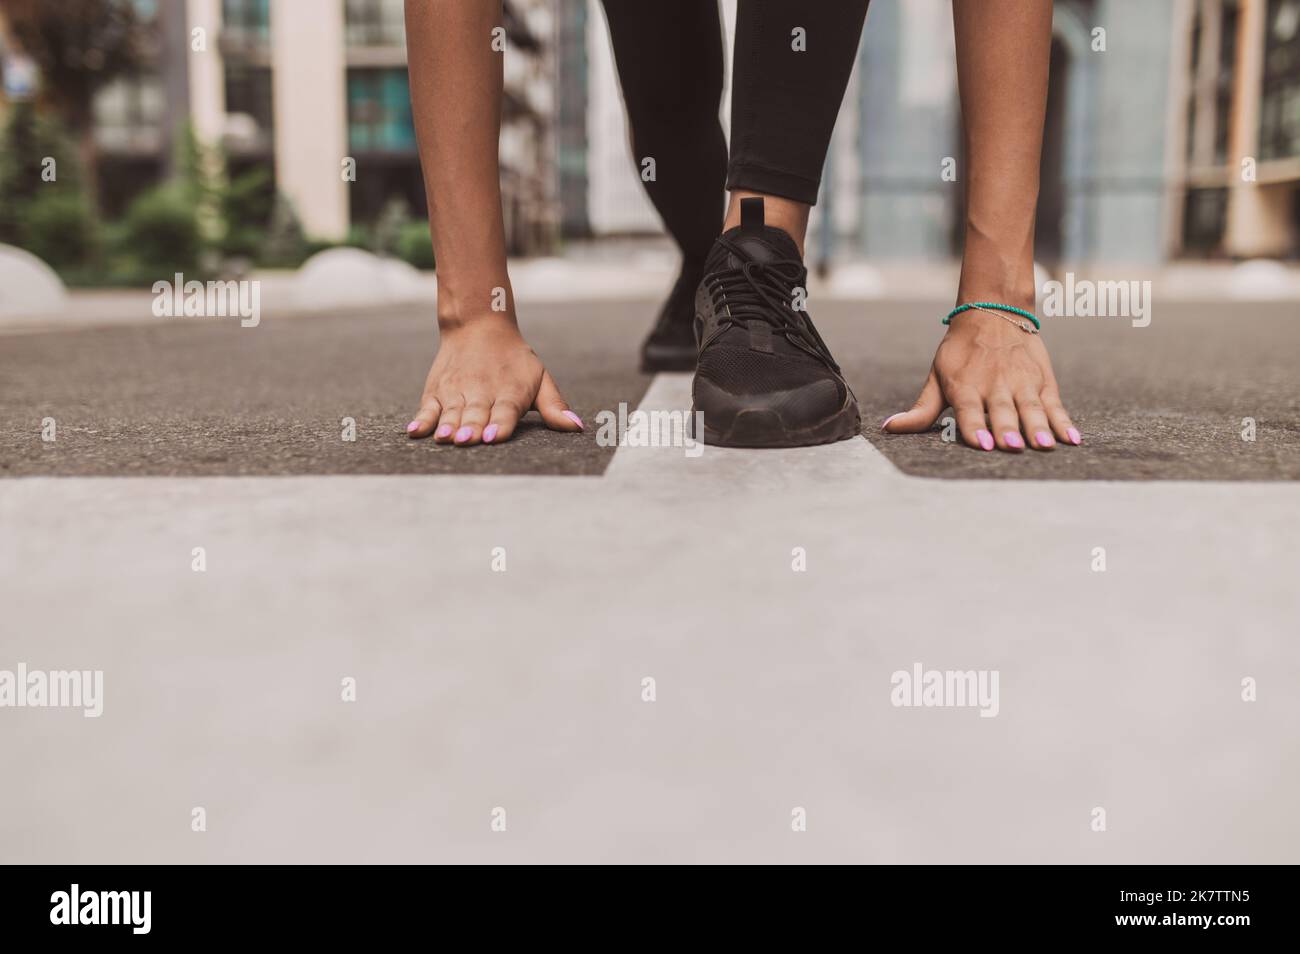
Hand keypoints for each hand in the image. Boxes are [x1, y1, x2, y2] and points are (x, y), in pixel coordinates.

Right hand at [406, 317, 582, 445]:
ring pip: (452, 413)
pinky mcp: (437, 392)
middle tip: (467, 441)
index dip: (499, 425)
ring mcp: (456, 393)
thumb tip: (577, 427)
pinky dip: (422, 420)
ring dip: (448, 426)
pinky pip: (427, 408)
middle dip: (472, 429)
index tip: (493, 436)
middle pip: (476, 415)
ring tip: (445, 437)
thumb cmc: (514, 360)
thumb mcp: (540, 378)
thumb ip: (555, 406)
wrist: (479, 325)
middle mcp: (481, 393)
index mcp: (510, 393)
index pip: (505, 412)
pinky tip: (415, 431)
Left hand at [882, 312, 1080, 451]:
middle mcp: (994, 386)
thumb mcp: (936, 378)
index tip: (984, 445)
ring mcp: (1021, 383)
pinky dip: (1064, 422)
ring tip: (1044, 445)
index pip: (970, 411)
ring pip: (1031, 408)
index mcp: (965, 387)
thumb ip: (920, 410)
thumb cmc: (959, 353)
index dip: (975, 428)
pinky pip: (1054, 405)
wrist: (992, 311)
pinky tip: (1072, 439)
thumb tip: (889, 428)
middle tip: (1013, 446)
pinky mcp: (1042, 381)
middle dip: (1008, 430)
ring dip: (1038, 427)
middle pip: (1002, 411)